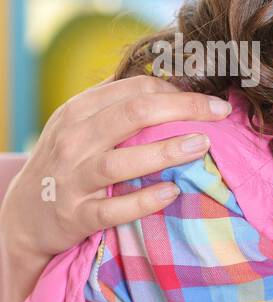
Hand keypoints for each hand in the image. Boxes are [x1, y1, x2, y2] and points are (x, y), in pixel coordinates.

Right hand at [0, 74, 230, 262]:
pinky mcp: (77, 215)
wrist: (24, 215)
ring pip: (120, 161)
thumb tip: (172, 86)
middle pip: (132, 115)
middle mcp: (73, 141)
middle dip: (182, 109)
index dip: (176, 92)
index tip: (209, 102)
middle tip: (220, 113)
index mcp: (78, 112)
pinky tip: (172, 192)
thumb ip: (116, 106)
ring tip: (202, 145)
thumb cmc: (65, 163)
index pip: (133, 90)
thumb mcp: (79, 126)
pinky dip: (144, 200)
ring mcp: (73, 179)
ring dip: (165, 152)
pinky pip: (113, 209)